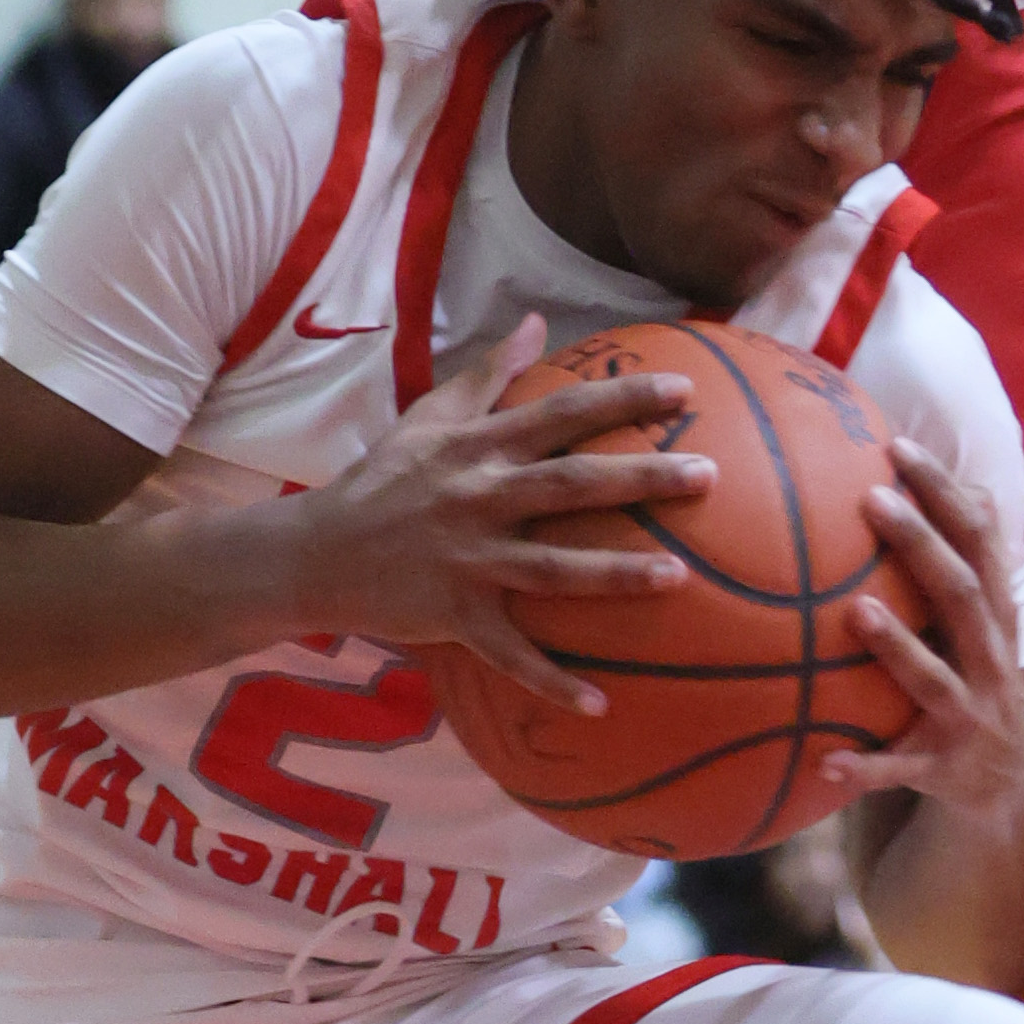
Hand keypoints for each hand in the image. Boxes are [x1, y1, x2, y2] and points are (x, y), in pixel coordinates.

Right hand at [294, 316, 712, 713]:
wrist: (314, 553)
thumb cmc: (381, 481)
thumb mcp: (427, 416)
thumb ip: (486, 372)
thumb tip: (535, 319)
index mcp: (478, 447)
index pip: (561, 414)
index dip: (622, 398)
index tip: (685, 392)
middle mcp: (479, 498)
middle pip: (571, 485)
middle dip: (641, 478)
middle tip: (708, 475)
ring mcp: (469, 560)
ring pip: (552, 569)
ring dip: (615, 575)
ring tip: (679, 576)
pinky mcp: (456, 614)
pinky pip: (512, 654)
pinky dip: (552, 681)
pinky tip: (601, 705)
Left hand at [819, 445, 1023, 817]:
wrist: (1012, 786)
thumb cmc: (978, 681)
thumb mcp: (983, 624)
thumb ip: (962, 563)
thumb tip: (933, 480)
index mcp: (995, 617)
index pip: (980, 541)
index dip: (945, 493)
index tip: (900, 447)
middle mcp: (989, 661)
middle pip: (961, 595)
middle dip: (922, 546)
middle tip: (872, 499)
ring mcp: (969, 718)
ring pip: (934, 680)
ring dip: (898, 646)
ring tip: (857, 611)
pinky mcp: (944, 770)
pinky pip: (901, 770)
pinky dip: (867, 768)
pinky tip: (826, 763)